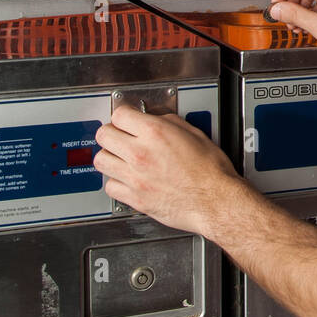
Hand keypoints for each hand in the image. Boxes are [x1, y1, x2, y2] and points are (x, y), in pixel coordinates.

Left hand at [93, 105, 238, 235]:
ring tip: (119, 158)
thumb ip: (169, 123)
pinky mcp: (135, 198)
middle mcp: (140, 153)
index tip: (125, 119)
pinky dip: (116, 182)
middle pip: (103, 135)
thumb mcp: (194, 134)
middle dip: (111, 133)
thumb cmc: (211, 172)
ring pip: (101, 160)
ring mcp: (135, 177)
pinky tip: (126, 179)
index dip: (123, 115)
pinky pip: (110, 186)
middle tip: (119, 136)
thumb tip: (157, 119)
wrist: (216, 201)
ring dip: (110, 157)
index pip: (119, 114)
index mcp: (155, 133)